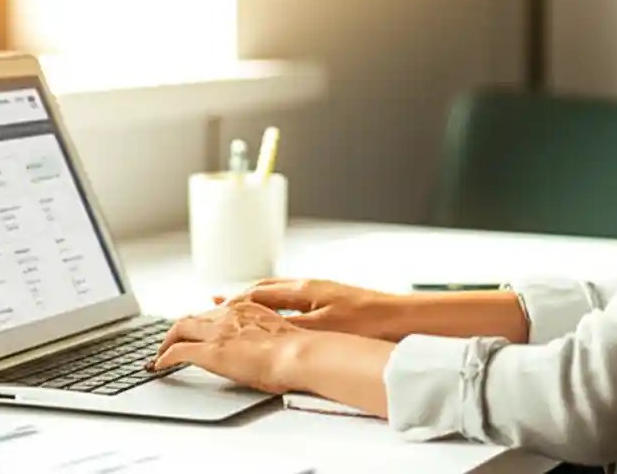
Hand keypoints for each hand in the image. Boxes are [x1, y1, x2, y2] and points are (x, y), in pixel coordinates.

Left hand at [150, 302, 311, 393]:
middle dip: (180, 329)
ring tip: (161, 352)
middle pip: (193, 317)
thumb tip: (265, 340)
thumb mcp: (280, 331)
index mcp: (246, 308)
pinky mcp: (209, 351)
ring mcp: (216, 332)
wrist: (297, 354)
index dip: (203, 319)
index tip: (197, 324)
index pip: (215, 311)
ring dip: (168, 341)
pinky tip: (158, 366)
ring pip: (180, 329)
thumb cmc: (297, 349)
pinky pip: (178, 352)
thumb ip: (266, 330)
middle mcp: (228, 315)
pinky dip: (164, 358)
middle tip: (171, 340)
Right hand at [218, 278, 403, 340]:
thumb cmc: (369, 320)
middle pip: (265, 289)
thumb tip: (263, 330)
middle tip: (217, 302)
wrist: (403, 317)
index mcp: (304, 289)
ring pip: (279, 295)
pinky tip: (278, 317)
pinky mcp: (332, 303)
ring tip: (240, 307)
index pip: (258, 292)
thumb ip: (292, 328)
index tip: (213, 307)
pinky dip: (277, 308)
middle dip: (240, 297)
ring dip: (257, 301)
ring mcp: (321, 293)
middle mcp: (310, 287)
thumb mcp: (324, 328)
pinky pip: (294, 302)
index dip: (233, 301)